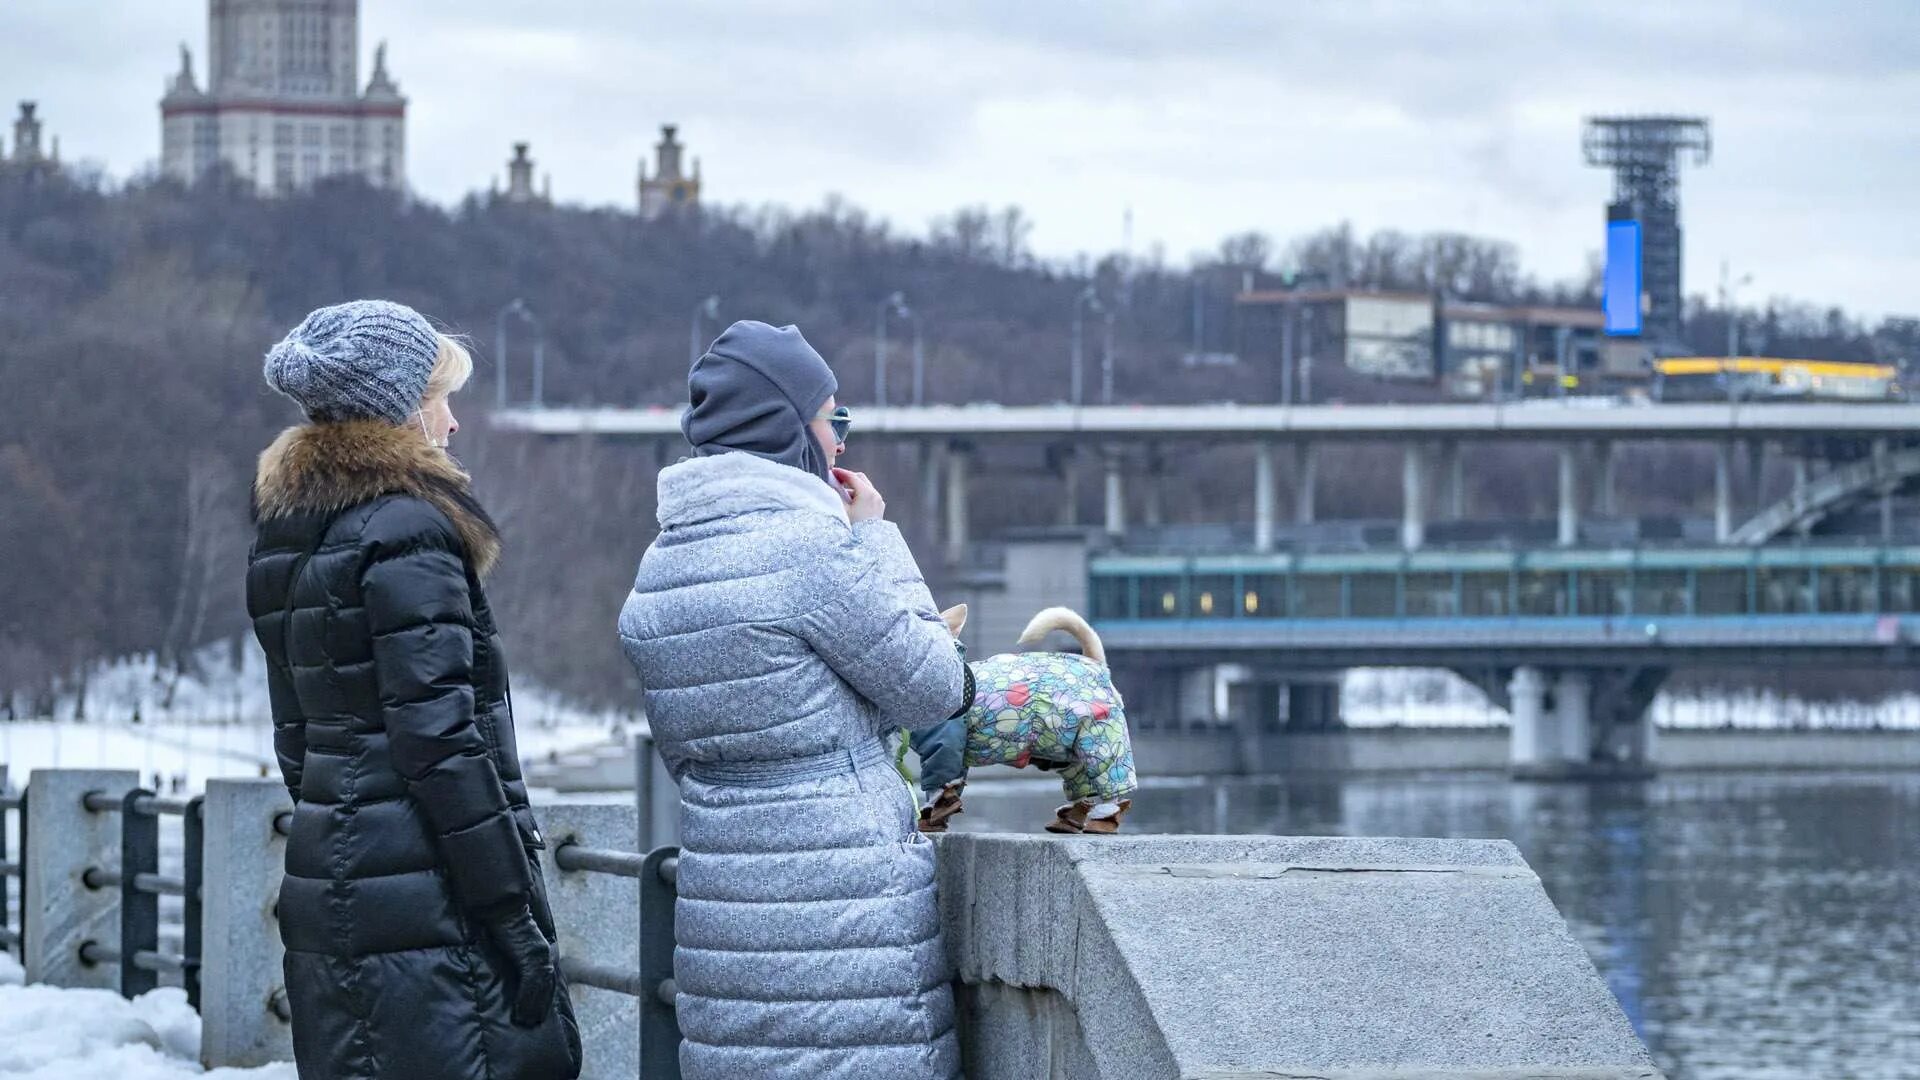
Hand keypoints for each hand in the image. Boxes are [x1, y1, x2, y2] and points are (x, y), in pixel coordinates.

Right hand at [479, 904, 556, 1026]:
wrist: (504, 907)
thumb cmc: (506, 923)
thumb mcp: (516, 941)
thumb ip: (519, 955)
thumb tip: (512, 967)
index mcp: (544, 950)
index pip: (549, 979)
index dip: (545, 996)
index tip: (539, 1010)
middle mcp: (547, 954)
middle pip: (548, 986)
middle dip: (542, 1006)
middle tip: (533, 1023)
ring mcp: (542, 956)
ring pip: (542, 989)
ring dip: (534, 1008)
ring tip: (526, 1023)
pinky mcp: (533, 956)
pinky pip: (533, 985)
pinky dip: (527, 1001)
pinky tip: (520, 1014)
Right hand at [833, 467, 885, 522]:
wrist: (868, 542)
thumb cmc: (854, 526)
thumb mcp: (842, 509)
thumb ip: (836, 494)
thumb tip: (830, 485)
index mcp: (866, 493)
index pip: (852, 477)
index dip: (841, 473)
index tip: (832, 472)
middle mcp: (875, 494)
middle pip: (861, 479)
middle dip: (848, 478)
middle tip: (837, 480)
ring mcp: (879, 501)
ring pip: (865, 487)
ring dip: (854, 487)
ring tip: (842, 494)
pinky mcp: (880, 507)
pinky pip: (869, 495)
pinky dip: (860, 494)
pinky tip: (852, 502)